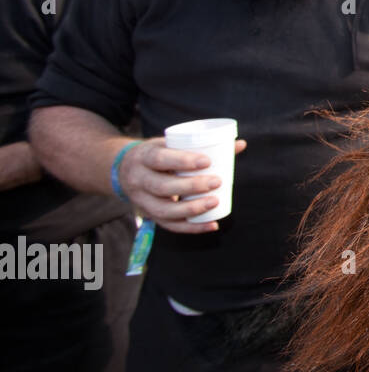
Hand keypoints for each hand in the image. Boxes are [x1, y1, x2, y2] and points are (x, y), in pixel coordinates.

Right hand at [119, 137, 247, 233]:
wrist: (123, 169)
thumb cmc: (158, 154)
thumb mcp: (171, 145)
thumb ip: (203, 145)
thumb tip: (241, 144)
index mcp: (144, 157)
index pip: (160, 159)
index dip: (182, 161)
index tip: (207, 161)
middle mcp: (138, 180)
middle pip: (162, 187)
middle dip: (191, 186)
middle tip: (217, 181)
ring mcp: (142, 200)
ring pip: (164, 210)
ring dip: (192, 209)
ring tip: (215, 202)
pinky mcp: (149, 215)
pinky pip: (169, 226)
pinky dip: (192, 227)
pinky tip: (212, 225)